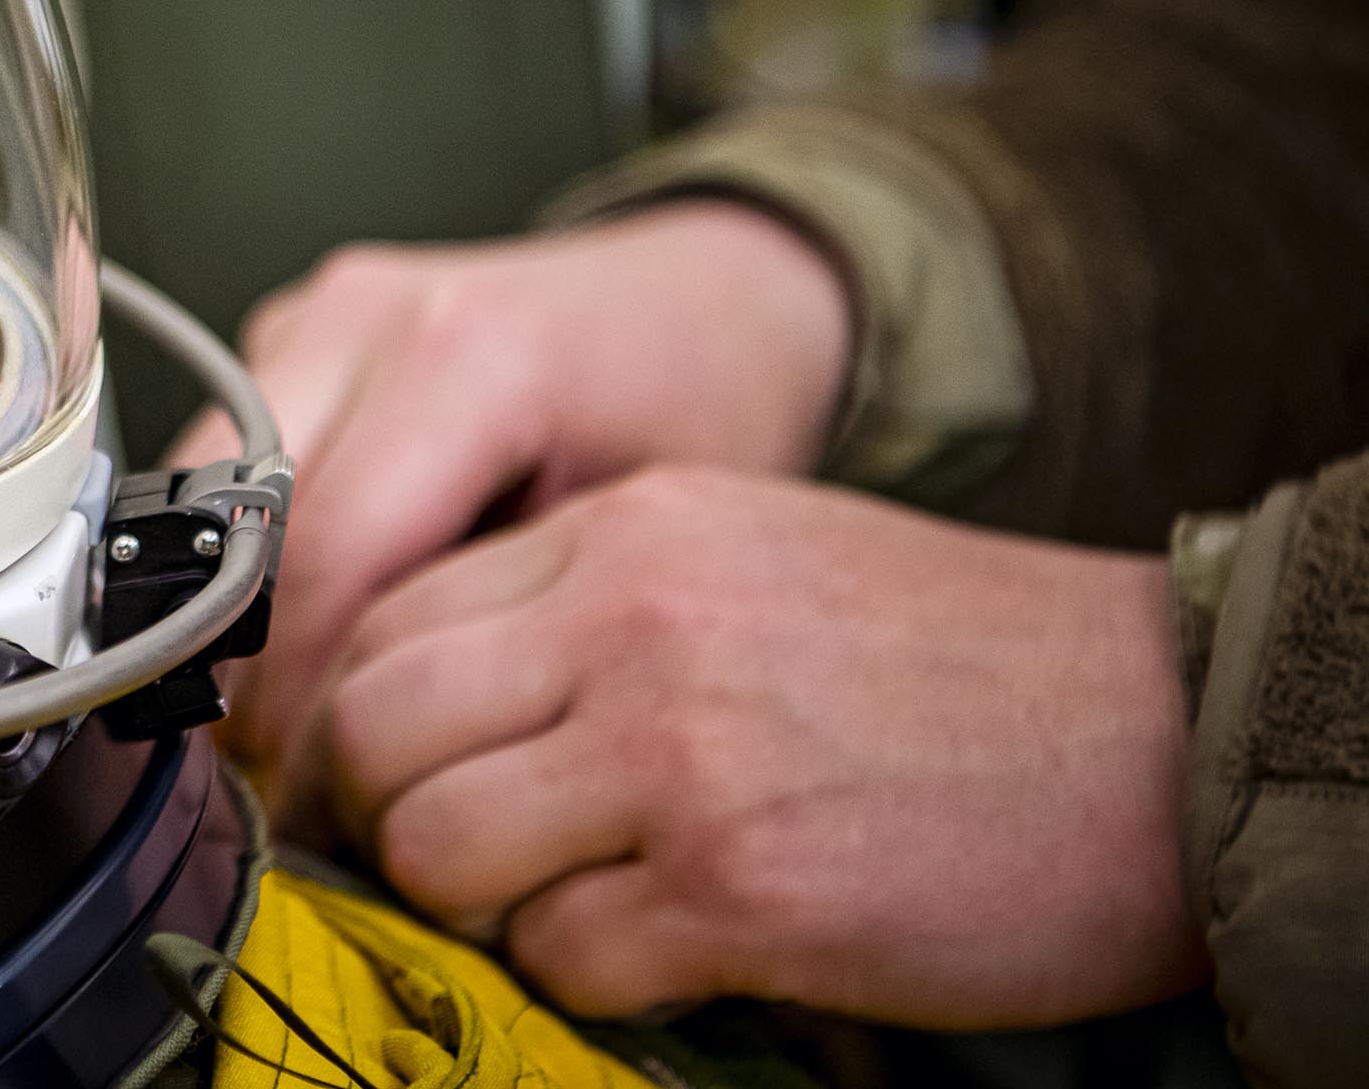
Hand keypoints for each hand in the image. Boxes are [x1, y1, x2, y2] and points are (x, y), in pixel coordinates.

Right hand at [176, 203, 852, 776]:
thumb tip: (399, 754)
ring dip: (219, 599)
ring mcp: (321, 310)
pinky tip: (290, 627)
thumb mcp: (637, 537)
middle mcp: (372, 315)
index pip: (326, 554)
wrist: (702, 295)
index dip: (299, 692)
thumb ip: (509, 622)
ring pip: (200, 480)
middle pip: (230, 515)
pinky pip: (226, 452)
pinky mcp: (294, 326)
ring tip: (272, 713)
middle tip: (272, 769)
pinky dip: (236, 544)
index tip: (306, 789)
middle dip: (237, 657)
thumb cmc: (701, 405)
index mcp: (470, 356)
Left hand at [302, 466, 1202, 1027]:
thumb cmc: (949, 658)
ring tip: (555, 900)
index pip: (388, 615)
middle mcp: (632, 624)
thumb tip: (418, 697)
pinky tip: (663, 944)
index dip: (355, 715)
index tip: (376, 774)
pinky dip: (584, 973)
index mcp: (624, 532)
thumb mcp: (739, 554)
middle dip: (377, 810)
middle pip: (375, 727)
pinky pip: (560, 956)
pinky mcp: (739, 889)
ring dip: (471, 902)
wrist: (1149, 734)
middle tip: (435, 855)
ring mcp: (680, 757)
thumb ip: (579, 603)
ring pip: (436, 849)